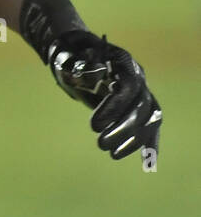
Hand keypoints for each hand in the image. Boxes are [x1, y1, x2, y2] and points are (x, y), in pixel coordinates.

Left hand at [48, 30, 161, 160]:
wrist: (75, 53)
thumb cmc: (69, 55)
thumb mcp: (67, 58)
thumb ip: (78, 67)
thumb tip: (96, 75)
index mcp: (122, 62)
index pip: (127, 87)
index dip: (114, 108)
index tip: (93, 125)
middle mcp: (137, 76)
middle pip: (141, 106)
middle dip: (123, 129)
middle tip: (100, 145)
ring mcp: (140, 90)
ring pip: (148, 119)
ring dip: (134, 140)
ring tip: (112, 154)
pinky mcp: (137, 104)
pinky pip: (149, 125)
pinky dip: (149, 143)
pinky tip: (148, 162)